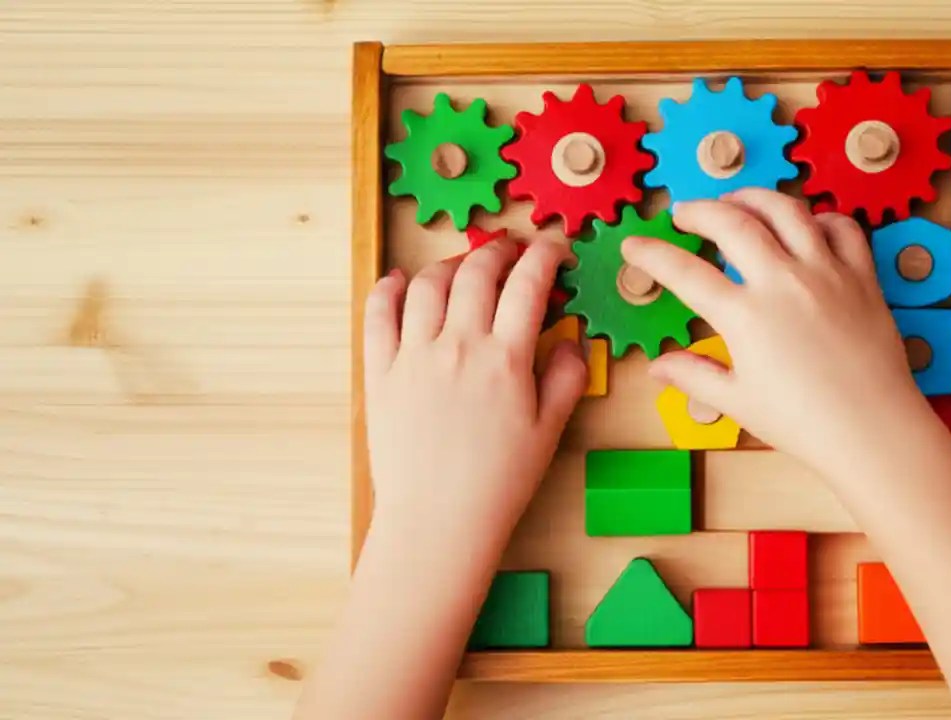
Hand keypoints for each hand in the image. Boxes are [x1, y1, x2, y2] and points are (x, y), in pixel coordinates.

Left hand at [361, 238, 586, 538]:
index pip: (529, 284)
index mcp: (506, 358)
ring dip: (450, 264)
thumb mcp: (549, 431)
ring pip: (427, 284)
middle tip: (512, 251)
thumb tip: (572, 339)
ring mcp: (413, 355)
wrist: (437, 521)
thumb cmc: (499, 483)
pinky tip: (399, 282)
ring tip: (463, 267)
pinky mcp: (380, 372)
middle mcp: (458, 345)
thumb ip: (566, 378)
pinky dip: (388, 289)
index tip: (553, 248)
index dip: (545, 255)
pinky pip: (378, 315)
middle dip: (499, 251)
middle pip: (477, 272)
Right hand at [622, 188, 937, 474]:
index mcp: (744, 316)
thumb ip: (694, 376)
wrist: (873, 431)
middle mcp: (783, 282)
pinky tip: (806, 225)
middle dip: (699, 210)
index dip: (652, 254)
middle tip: (683, 212)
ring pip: (786, 211)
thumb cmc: (802, 423)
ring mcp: (826, 273)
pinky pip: (841, 228)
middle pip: (732, 223)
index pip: (685, 272)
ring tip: (736, 201)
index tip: (633, 245)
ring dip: (754, 198)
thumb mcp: (738, 402)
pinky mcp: (862, 276)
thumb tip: (656, 368)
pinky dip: (819, 217)